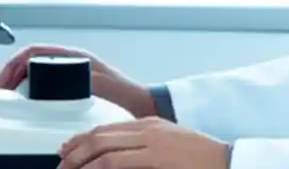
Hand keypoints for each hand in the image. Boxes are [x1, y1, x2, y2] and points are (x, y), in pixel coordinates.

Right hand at [0, 45, 157, 118]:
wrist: (141, 103)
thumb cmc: (123, 93)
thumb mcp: (96, 83)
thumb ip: (74, 78)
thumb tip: (49, 76)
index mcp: (73, 55)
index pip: (33, 51)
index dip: (14, 63)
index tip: (5, 79)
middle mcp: (71, 60)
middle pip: (31, 59)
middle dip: (12, 71)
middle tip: (2, 88)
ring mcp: (71, 70)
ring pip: (35, 68)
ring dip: (19, 78)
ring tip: (10, 92)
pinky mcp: (74, 83)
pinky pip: (44, 80)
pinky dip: (30, 86)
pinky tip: (27, 97)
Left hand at [58, 117, 230, 168]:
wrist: (228, 162)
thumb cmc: (202, 160)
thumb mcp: (170, 147)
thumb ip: (146, 149)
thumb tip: (121, 160)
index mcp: (150, 125)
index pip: (107, 128)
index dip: (83, 138)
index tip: (68, 149)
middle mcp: (147, 130)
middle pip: (99, 135)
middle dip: (74, 149)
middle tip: (61, 163)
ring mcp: (150, 143)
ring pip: (102, 148)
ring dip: (79, 161)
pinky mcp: (154, 159)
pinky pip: (115, 163)